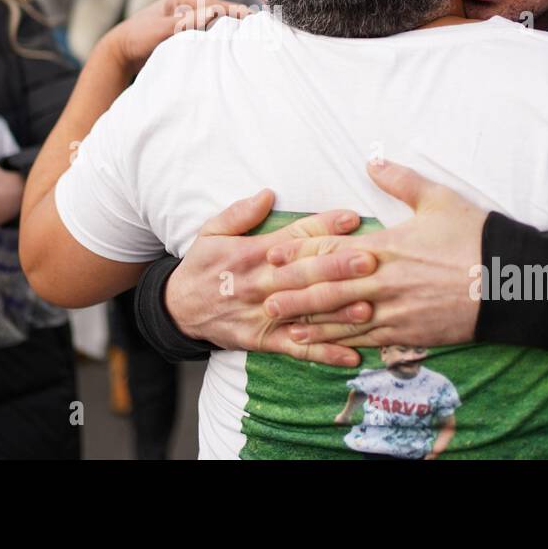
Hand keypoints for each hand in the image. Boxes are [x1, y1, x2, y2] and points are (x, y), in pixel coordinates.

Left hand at [97, 0, 252, 77]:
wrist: (117, 55)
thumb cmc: (136, 38)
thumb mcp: (162, 29)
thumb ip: (187, 22)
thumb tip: (215, 12)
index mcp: (179, 1)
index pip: (213, 3)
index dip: (233, 10)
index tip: (251, 17)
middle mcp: (183, 9)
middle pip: (215, 12)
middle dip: (233, 19)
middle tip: (256, 28)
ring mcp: (182, 23)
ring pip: (210, 25)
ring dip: (225, 30)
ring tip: (246, 38)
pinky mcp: (181, 37)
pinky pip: (203, 36)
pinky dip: (215, 40)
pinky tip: (225, 48)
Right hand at [164, 188, 374, 366]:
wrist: (178, 310)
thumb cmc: (202, 266)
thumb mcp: (210, 231)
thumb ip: (240, 213)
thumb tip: (268, 194)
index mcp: (250, 253)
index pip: (292, 237)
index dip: (322, 226)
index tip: (352, 218)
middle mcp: (260, 283)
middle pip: (303, 274)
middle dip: (337, 267)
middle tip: (370, 260)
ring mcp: (263, 315)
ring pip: (305, 313)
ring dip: (337, 312)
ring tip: (368, 307)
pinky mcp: (264, 341)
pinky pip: (298, 349)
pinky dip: (325, 353)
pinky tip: (352, 354)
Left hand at [266, 159, 485, 348]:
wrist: (511, 282)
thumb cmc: (475, 237)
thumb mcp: (439, 199)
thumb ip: (401, 180)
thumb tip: (373, 162)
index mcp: (386, 246)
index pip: (331, 248)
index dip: (299, 251)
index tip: (272, 252)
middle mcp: (383, 280)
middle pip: (326, 286)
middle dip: (291, 292)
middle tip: (260, 295)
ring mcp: (395, 310)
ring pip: (340, 318)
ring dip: (307, 321)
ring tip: (279, 323)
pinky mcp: (408, 333)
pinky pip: (366, 339)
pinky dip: (339, 342)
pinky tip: (321, 345)